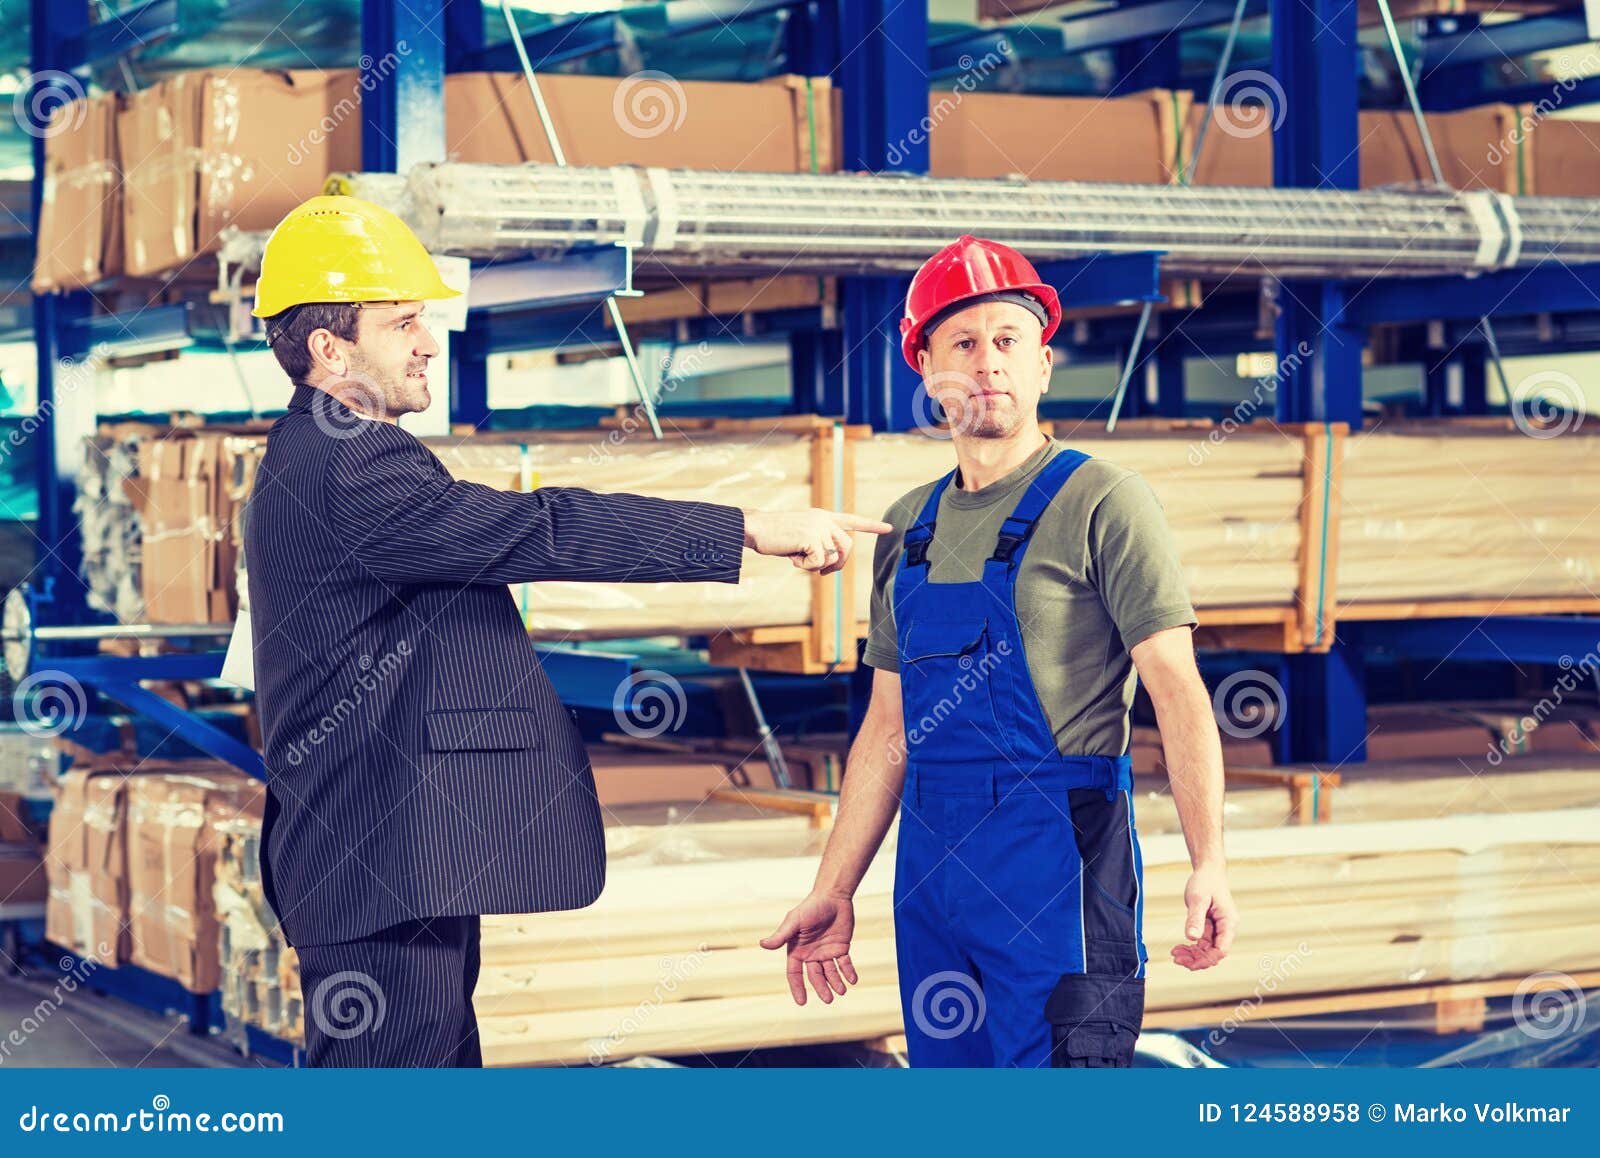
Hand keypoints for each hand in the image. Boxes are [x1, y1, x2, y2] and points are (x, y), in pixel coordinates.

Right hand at [742, 508, 893, 574]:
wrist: (756, 528)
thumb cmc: (774, 535)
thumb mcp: (801, 536)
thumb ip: (818, 543)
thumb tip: (829, 563)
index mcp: (823, 516)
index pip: (852, 520)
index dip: (871, 526)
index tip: (889, 528)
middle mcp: (824, 519)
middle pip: (846, 547)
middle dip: (837, 564)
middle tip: (821, 571)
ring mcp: (818, 527)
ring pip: (831, 558)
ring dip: (814, 565)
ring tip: (796, 556)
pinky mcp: (811, 537)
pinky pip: (818, 563)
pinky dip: (804, 566)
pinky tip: (792, 556)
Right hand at [760, 892, 858, 1004]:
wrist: (833, 896)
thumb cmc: (811, 907)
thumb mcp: (794, 921)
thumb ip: (781, 935)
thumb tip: (762, 944)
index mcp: (797, 950)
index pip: (794, 973)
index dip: (797, 988)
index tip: (802, 1002)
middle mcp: (811, 954)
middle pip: (815, 977)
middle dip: (821, 988)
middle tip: (829, 999)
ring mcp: (826, 952)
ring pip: (831, 973)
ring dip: (836, 983)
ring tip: (842, 991)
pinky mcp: (841, 948)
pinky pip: (845, 964)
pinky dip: (848, 972)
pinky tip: (852, 980)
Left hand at [1172, 863, 1236, 970]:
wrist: (1208, 872)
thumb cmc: (1205, 882)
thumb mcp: (1198, 899)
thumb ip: (1195, 918)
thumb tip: (1192, 938)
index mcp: (1228, 922)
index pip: (1222, 949)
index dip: (1207, 959)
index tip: (1189, 962)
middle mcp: (1226, 928)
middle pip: (1214, 954)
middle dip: (1196, 960)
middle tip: (1176, 958)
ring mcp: (1218, 929)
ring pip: (1207, 951)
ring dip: (1192, 956)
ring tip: (1174, 954)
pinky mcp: (1210, 928)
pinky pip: (1202, 945)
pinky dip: (1191, 948)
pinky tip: (1178, 948)